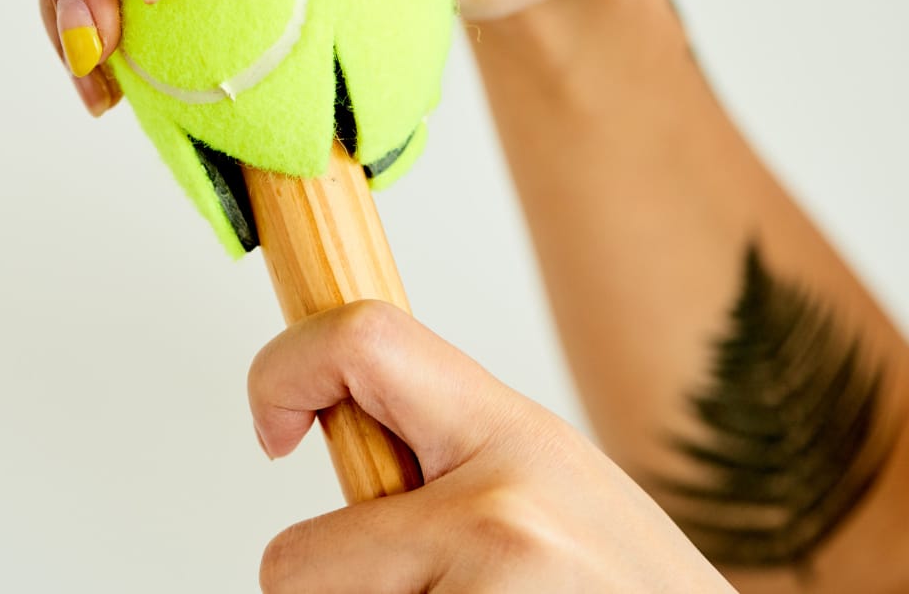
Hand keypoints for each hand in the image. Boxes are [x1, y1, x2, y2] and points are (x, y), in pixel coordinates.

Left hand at [247, 301, 733, 592]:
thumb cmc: (633, 591)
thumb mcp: (556, 488)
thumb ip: (455, 458)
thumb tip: (340, 437)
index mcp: (514, 435)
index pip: (364, 339)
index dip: (281, 370)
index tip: (276, 427)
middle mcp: (499, 511)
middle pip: (296, 561)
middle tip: (425, 593)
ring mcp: (491, 592)